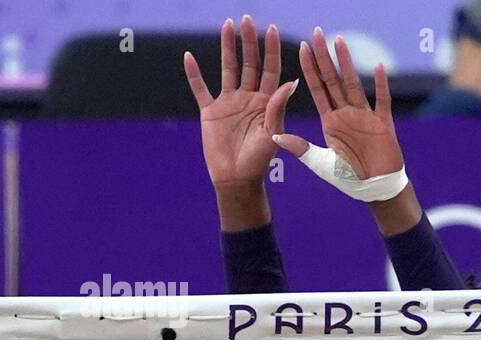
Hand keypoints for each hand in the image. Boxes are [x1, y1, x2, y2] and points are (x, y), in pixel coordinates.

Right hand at [184, 16, 293, 190]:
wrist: (237, 179)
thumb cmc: (260, 161)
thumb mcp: (273, 134)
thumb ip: (278, 108)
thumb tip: (291, 82)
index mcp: (267, 103)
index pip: (270, 70)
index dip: (272, 50)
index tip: (272, 30)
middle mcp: (249, 98)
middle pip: (249, 64)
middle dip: (249, 42)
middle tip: (247, 19)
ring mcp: (229, 103)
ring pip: (228, 69)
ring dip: (226, 48)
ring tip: (227, 26)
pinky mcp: (210, 111)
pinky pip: (200, 88)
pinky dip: (194, 74)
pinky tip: (189, 56)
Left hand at [266, 28, 402, 181]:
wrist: (376, 190)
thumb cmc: (350, 179)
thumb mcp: (321, 164)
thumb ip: (300, 148)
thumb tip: (275, 136)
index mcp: (331, 121)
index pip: (317, 89)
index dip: (309, 68)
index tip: (302, 48)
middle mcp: (346, 114)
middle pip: (333, 80)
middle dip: (324, 57)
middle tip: (317, 33)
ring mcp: (365, 117)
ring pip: (353, 84)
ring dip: (346, 63)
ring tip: (339, 41)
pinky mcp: (383, 124)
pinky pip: (381, 100)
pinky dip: (380, 84)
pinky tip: (377, 66)